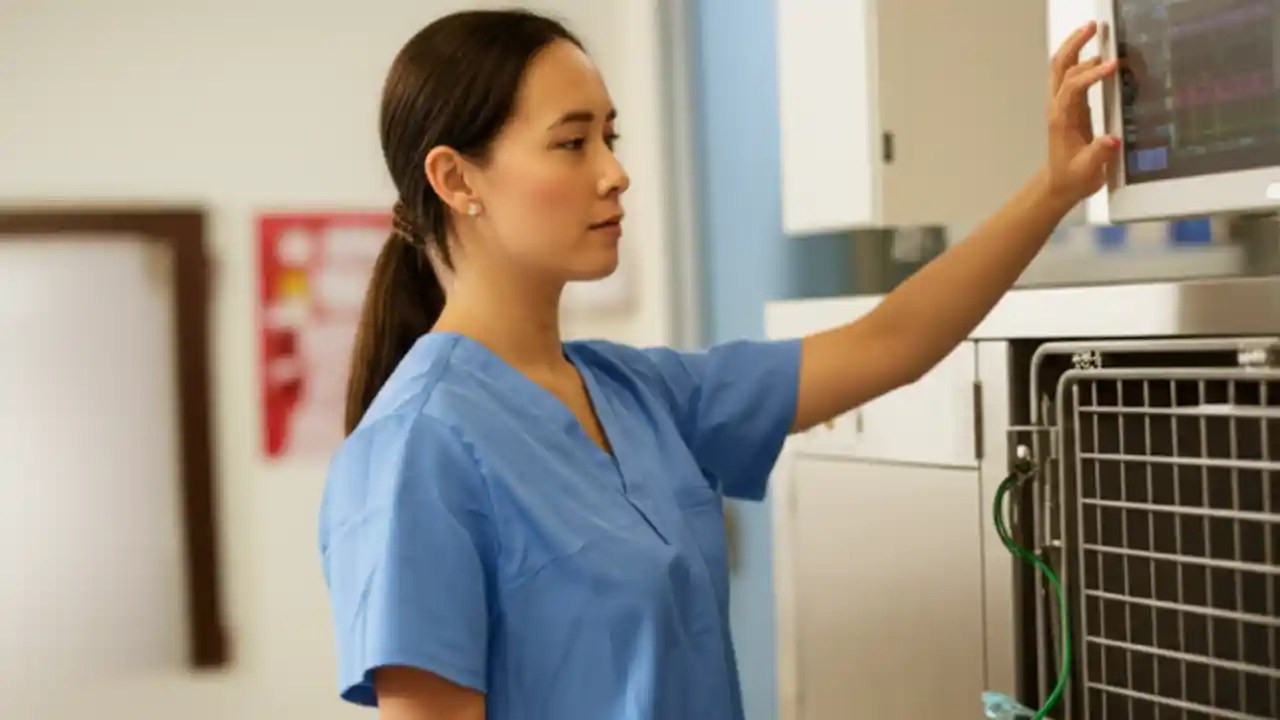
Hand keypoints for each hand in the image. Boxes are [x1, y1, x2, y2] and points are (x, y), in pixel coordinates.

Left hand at [1044, 21, 1120, 203]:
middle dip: (1074, 45)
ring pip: (1062, 68)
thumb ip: (1098, 155)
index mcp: (1062, 119)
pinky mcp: (1071, 105)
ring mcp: (1063, 103)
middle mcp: (1059, 107)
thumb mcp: (1088, 172)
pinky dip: (1081, 58)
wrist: (1060, 185)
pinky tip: (1096, 50)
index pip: (1073, 88)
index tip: (1113, 66)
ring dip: (1075, 46)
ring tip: (1093, 29)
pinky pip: (1071, 75)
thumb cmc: (1073, 178)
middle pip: (1060, 67)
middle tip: (1093, 27)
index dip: (1091, 74)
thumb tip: (1111, 139)